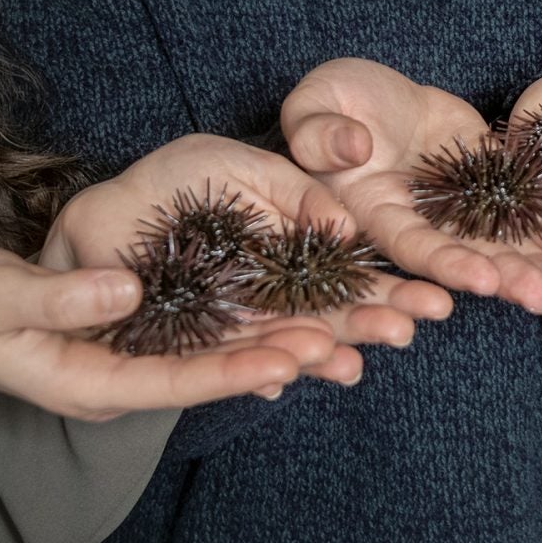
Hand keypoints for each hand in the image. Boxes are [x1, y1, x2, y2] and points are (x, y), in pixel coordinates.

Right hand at [0, 243, 340, 419]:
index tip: (293, 351)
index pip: (176, 380)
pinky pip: (201, 338)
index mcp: (91, 382)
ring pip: (216, 356)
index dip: (235, 367)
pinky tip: (297, 314)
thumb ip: (59, 296)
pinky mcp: (134, 336)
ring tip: (345, 330)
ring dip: (277, 342)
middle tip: (345, 340)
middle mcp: (121, 378)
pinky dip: (248, 325)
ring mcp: (128, 360)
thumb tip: (126, 285)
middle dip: (278, 356)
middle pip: (211, 373)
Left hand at [45, 133, 453, 383]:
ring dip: (323, 353)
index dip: (391, 289)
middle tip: (408, 331)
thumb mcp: (243, 166)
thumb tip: (347, 228)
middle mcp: (275, 295)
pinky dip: (258, 372)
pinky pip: (232, 365)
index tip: (434, 298)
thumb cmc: (178, 178)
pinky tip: (284, 376)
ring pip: (290, 345)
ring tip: (353, 360)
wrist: (107, 210)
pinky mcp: (197, 347)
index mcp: (294, 250)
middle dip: (371, 325)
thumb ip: (296, 190)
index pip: (352, 276)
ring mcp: (240, 324)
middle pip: (332, 316)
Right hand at [281, 58, 541, 314]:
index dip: (448, 265)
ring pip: (498, 238)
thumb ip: (319, 133)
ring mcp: (456, 198)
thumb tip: (352, 148)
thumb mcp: (312, 107)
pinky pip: (518, 197)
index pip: (413, 247)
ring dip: (534, 262)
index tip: (485, 281)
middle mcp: (420, 218)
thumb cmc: (329, 100)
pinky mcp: (484, 170)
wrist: (368, 88)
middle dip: (507, 277)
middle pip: (466, 256)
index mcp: (372, 212)